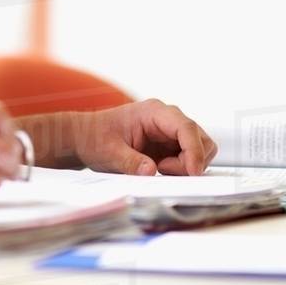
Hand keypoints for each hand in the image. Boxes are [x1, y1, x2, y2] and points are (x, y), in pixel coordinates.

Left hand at [74, 99, 216, 175]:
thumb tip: (151, 172)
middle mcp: (166, 119)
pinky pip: (189, 156)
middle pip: (199, 137)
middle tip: (164, 170)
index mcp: (153, 112)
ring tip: (160, 168)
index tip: (193, 172)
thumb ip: (130, 162)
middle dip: (191, 159)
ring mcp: (170, 131)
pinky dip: (183, 167)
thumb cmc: (95, 138)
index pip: (186, 127)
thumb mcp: (109, 153)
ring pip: (199, 147)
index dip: (194, 150)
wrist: (86, 137)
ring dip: (187, 164)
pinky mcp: (170, 145)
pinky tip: (161, 169)